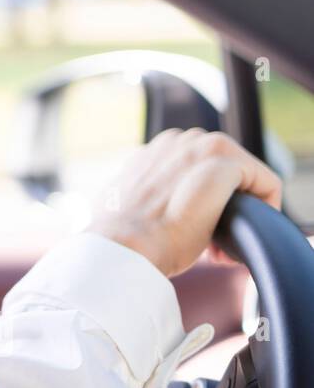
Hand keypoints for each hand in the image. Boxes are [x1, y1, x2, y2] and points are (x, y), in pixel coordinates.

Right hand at [86, 128, 282, 277]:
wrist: (124, 247)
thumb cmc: (121, 235)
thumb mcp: (122, 201)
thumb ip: (139, 189)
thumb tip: (141, 199)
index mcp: (156, 149)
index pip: (200, 169)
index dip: (201, 202)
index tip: (191, 231)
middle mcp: (180, 140)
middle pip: (228, 172)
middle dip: (225, 206)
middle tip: (208, 243)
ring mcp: (203, 147)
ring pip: (248, 177)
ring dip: (242, 209)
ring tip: (219, 244)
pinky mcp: (226, 163)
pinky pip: (267, 184)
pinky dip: (264, 211)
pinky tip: (239, 235)